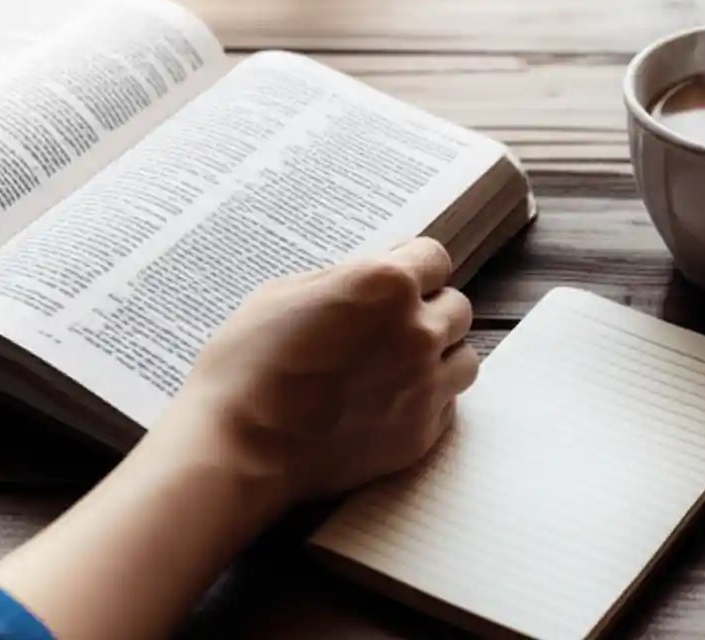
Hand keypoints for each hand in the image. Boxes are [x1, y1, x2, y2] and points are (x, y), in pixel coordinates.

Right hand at [171, 237, 478, 505]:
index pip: (435, 258)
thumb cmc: (249, 364)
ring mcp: (425, 386)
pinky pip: (447, 404)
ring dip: (440, 356)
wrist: (240, 447)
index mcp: (387, 284)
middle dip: (428, 311)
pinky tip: (386, 401)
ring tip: (398, 366)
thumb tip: (371, 280)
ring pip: (464, 358)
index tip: (397, 280)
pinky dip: (427, 399)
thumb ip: (344, 280)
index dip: (413, 267)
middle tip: (389, 327)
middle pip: (456, 308)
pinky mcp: (421, 434)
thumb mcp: (285, 293)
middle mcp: (418, 331)